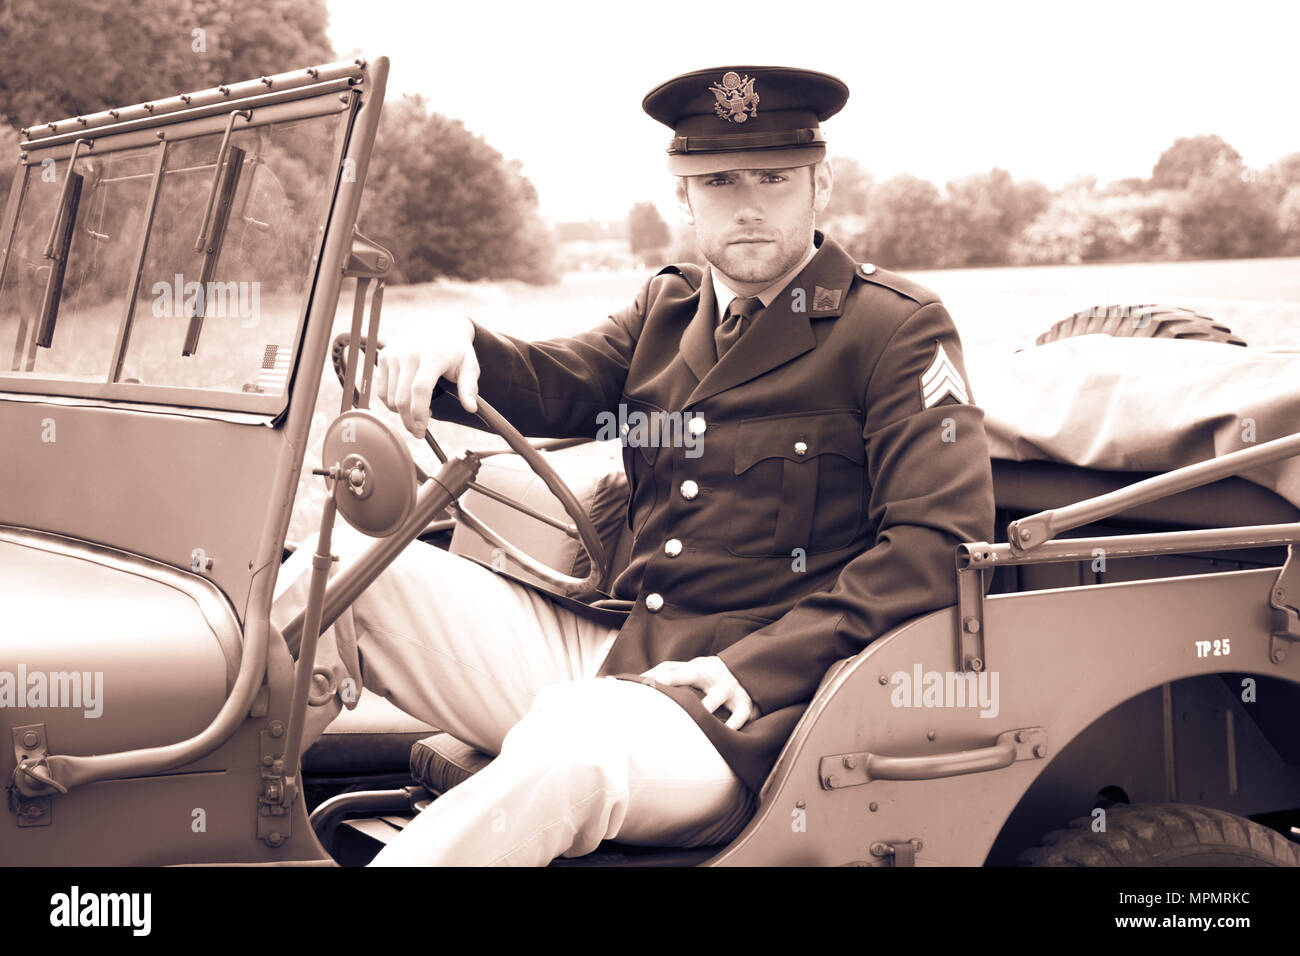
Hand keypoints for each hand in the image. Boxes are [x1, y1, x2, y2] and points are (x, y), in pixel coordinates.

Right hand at [371, 315, 479, 436]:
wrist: (439, 325)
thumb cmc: (456, 350)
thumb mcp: (469, 365)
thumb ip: (469, 387)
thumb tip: (471, 408)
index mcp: (432, 355)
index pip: (420, 390)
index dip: (419, 413)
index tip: (423, 430)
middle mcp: (409, 353)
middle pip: (401, 397)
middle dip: (409, 420)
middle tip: (418, 432)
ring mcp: (394, 353)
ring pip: (389, 396)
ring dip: (401, 412)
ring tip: (417, 412)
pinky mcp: (384, 356)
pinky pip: (381, 389)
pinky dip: (390, 401)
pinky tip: (405, 402)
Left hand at [640, 656, 755, 729]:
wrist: (748, 673)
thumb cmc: (708, 677)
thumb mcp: (690, 670)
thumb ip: (667, 674)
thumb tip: (638, 683)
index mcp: (696, 668)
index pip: (672, 669)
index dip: (656, 676)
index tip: (639, 685)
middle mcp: (711, 676)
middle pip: (692, 674)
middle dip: (674, 679)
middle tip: (660, 693)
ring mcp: (729, 689)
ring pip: (717, 696)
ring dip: (707, 706)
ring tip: (697, 718)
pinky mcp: (745, 704)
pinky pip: (740, 714)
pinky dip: (735, 723)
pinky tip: (726, 732)